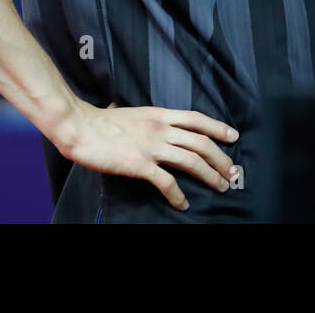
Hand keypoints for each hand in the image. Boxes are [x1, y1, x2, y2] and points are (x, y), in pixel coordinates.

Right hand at [56, 101, 238, 210]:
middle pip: (201, 142)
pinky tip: (183, 204)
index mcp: (160, 114)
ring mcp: (153, 146)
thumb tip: (132, 111)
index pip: (197, 119)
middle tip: (232, 171)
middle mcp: (161, 129)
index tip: (233, 136)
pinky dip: (178, 195)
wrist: (81, 127)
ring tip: (220, 186)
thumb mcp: (129, 111)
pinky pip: (167, 182)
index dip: (218, 127)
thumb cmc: (99, 121)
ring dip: (210, 175)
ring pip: (192, 161)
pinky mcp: (141, 165)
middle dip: (221, 158)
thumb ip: (141, 116)